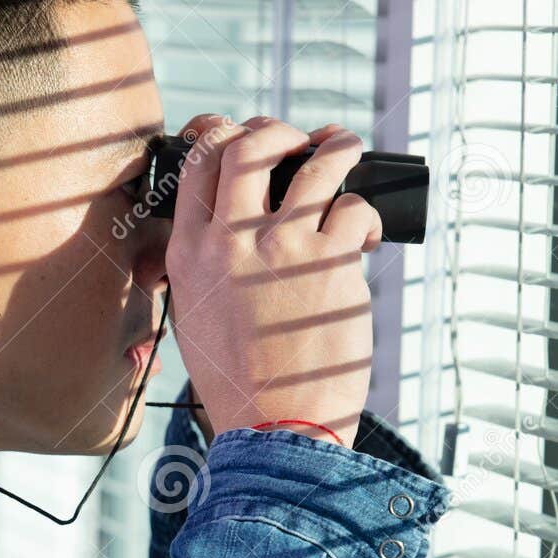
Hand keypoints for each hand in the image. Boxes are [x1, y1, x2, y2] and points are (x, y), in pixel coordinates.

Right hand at [164, 114, 382, 446]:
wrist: (275, 426)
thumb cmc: (236, 382)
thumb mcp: (193, 318)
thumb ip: (201, 265)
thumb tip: (216, 225)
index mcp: (189, 254)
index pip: (199, 162)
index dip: (223, 133)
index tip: (243, 137)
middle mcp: (231, 242)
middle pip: (251, 143)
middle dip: (279, 131)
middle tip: (297, 143)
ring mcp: (283, 249)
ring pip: (316, 162)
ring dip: (337, 147)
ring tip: (344, 150)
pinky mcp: (331, 265)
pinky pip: (354, 209)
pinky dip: (365, 213)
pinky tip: (367, 233)